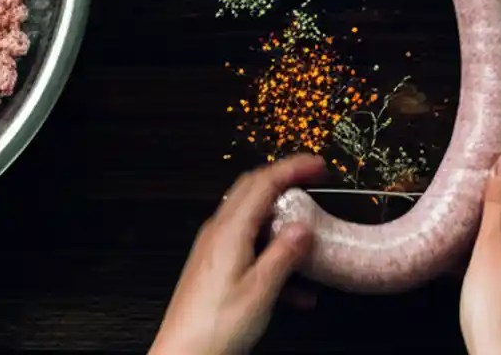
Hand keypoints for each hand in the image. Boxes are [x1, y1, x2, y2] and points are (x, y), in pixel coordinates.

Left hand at [150, 154, 325, 354]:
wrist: (183, 354)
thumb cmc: (214, 326)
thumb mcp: (260, 291)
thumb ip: (283, 255)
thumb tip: (303, 228)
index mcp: (229, 230)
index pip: (262, 182)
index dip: (292, 168)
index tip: (317, 164)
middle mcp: (217, 233)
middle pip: (253, 192)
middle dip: (285, 183)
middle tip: (312, 182)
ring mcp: (214, 248)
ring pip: (253, 221)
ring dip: (281, 225)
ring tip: (309, 241)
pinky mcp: (214, 267)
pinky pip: (248, 249)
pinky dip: (273, 256)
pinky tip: (295, 287)